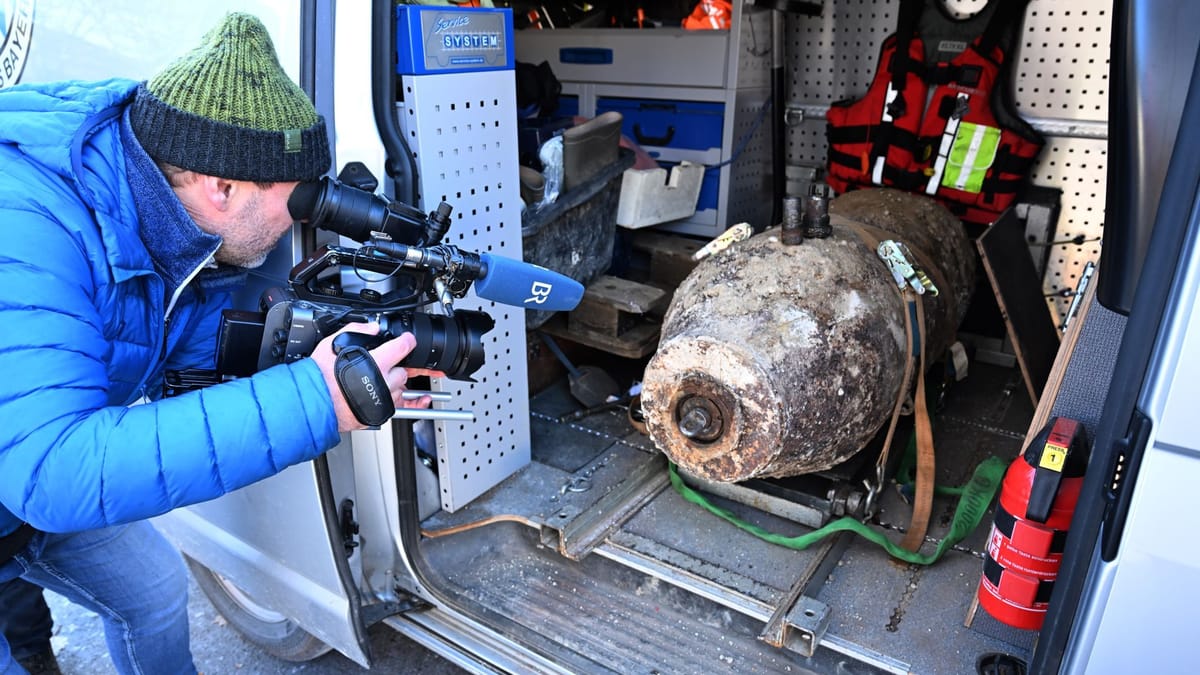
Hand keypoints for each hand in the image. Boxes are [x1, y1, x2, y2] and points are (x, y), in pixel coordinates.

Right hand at [311, 323, 443, 431]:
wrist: (313, 404)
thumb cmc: (319, 378)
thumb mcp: (333, 344)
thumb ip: (356, 331)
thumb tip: (371, 327)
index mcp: (376, 361)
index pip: (403, 346)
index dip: (407, 340)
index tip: (407, 340)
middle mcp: (384, 380)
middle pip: (403, 369)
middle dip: (395, 366)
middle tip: (382, 364)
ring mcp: (384, 397)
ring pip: (402, 386)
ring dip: (395, 382)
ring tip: (379, 379)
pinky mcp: (381, 411)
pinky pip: (405, 405)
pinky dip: (416, 402)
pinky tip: (424, 398)